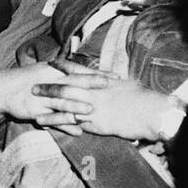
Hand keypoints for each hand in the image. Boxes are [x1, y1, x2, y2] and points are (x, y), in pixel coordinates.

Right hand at [0, 60, 115, 129]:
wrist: (1, 89)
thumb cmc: (25, 80)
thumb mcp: (44, 71)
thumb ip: (63, 72)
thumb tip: (83, 71)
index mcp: (54, 72)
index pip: (79, 71)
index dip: (97, 73)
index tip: (115, 76)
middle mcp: (49, 82)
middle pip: (73, 82)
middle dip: (92, 84)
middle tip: (110, 86)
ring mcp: (42, 97)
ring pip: (61, 101)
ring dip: (76, 105)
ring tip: (92, 110)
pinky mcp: (35, 111)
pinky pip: (52, 119)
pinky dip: (64, 125)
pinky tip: (77, 131)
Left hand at [32, 70, 179, 140]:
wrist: (155, 113)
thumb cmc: (145, 99)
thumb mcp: (127, 85)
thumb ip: (113, 82)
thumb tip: (107, 78)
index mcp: (103, 81)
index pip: (80, 71)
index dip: (64, 66)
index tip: (51, 62)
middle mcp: (96, 93)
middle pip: (67, 87)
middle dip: (49, 87)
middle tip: (33, 86)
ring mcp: (95, 108)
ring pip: (66, 106)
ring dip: (48, 108)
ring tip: (32, 109)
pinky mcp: (96, 124)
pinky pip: (72, 123)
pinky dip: (58, 124)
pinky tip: (45, 125)